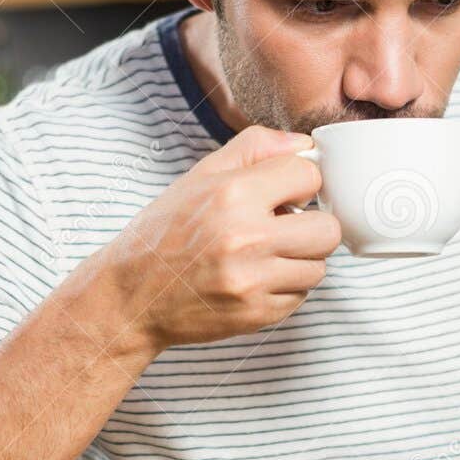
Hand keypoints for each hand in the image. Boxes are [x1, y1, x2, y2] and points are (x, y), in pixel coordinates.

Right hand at [100, 124, 342, 351]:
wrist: (131, 297)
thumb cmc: (163, 235)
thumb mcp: (199, 176)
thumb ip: (254, 149)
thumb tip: (305, 144)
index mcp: (232, 195)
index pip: (309, 177)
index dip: (299, 184)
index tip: (285, 194)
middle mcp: (246, 238)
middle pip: (327, 229)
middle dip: (310, 226)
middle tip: (285, 228)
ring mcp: (253, 281)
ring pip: (318, 267)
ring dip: (299, 261)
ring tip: (266, 256)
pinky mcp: (256, 315)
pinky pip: (300, 296)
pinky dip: (285, 288)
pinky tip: (255, 279)